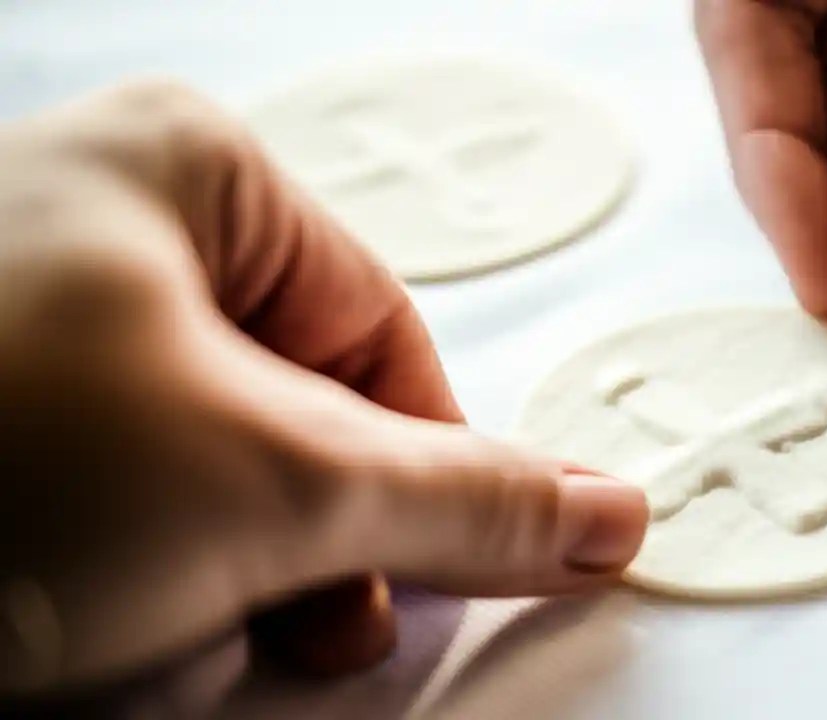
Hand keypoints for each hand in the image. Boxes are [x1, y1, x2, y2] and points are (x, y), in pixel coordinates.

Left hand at [0, 82, 647, 696]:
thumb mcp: (274, 485)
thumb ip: (467, 501)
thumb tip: (603, 512)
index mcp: (186, 171)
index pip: (385, 334)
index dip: (426, 470)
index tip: (428, 573)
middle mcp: (106, 230)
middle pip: (295, 413)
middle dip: (297, 544)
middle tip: (288, 622)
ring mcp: (33, 330)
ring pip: (202, 476)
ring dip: (208, 581)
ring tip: (144, 631)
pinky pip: (113, 505)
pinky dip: (123, 585)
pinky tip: (78, 626)